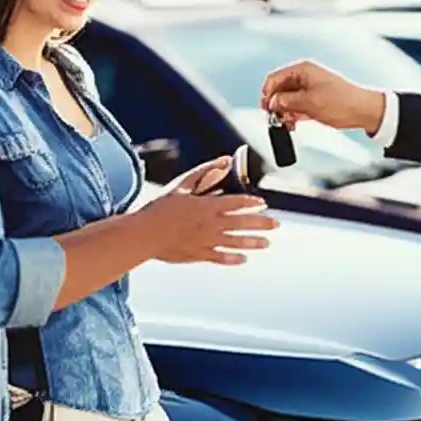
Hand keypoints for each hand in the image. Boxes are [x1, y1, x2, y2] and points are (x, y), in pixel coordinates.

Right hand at [141, 160, 277, 265]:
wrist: (145, 234)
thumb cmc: (161, 207)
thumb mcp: (182, 185)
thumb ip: (205, 172)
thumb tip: (224, 160)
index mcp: (208, 205)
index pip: (237, 203)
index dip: (252, 203)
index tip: (263, 204)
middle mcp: (211, 224)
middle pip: (242, 223)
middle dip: (261, 224)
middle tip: (276, 225)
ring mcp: (206, 241)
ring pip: (236, 242)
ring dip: (253, 242)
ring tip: (266, 243)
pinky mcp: (198, 254)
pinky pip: (220, 257)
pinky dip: (233, 259)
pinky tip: (243, 259)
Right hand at [260, 60, 386, 134]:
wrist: (363, 112)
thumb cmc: (342, 102)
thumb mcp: (309, 103)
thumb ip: (287, 102)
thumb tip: (273, 102)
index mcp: (303, 71)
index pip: (274, 78)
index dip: (268, 93)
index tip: (267, 108)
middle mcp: (304, 78)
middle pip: (279, 89)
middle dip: (276, 104)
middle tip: (275, 118)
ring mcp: (309, 90)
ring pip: (287, 100)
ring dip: (284, 112)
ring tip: (287, 123)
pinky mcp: (314, 101)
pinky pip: (296, 107)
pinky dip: (293, 115)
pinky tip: (293, 124)